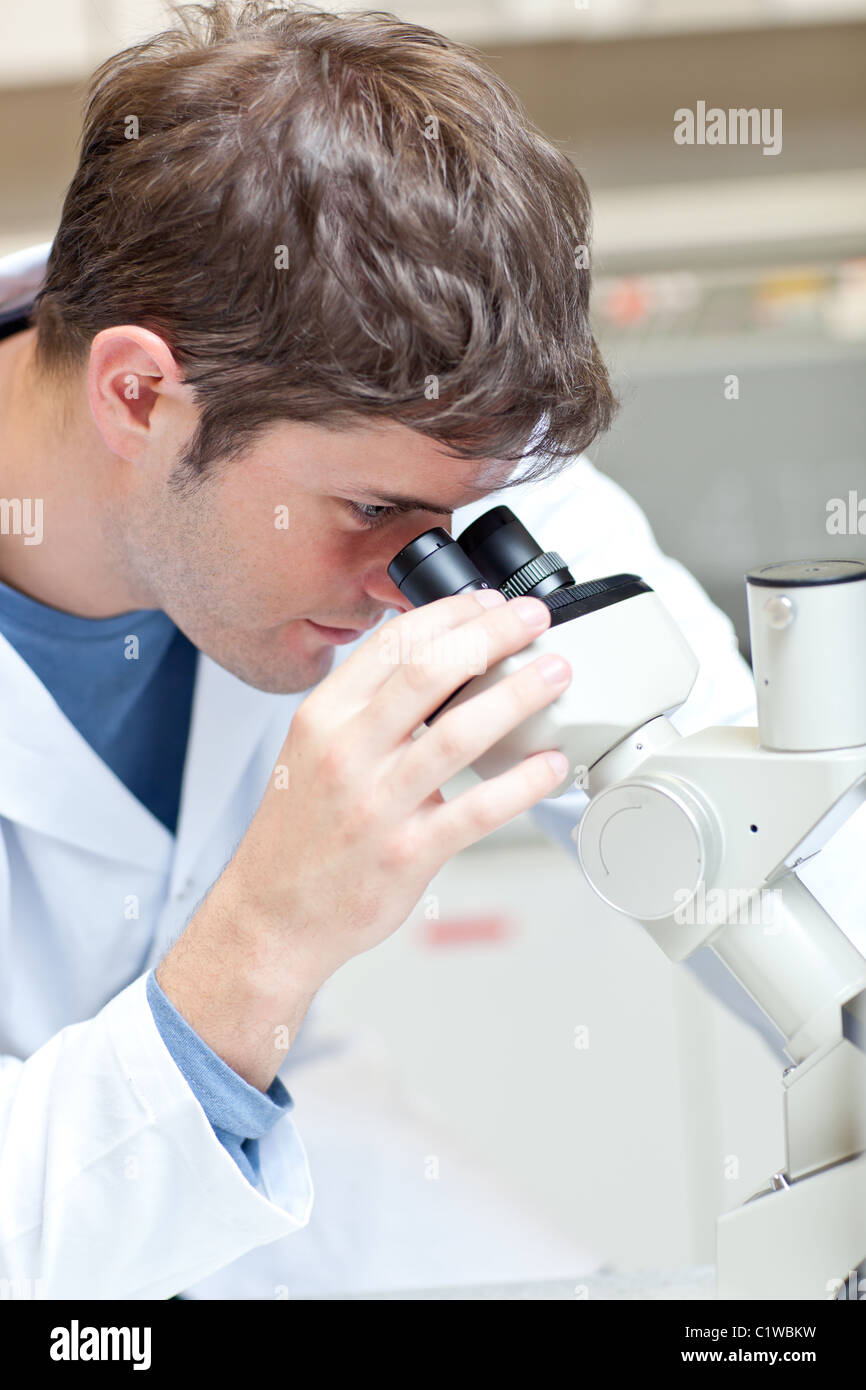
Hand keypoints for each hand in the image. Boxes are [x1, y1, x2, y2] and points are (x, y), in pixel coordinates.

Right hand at [225, 588, 571, 990]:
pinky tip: (548, 765)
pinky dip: (522, 783)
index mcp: (324, 717)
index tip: (490, 602)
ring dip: (518, 695)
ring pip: (460, 733)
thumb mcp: (313, 750)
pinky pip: (477, 810)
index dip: (452, 612)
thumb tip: (436, 662)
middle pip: (431, 671)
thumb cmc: (299, 835)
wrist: (273, 915)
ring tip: (555, 675)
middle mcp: (348, 752)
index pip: (394, 642)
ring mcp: (378, 804)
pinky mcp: (408, 853)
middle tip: (534, 619)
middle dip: (494, 634)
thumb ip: (367, 706)